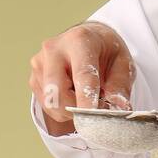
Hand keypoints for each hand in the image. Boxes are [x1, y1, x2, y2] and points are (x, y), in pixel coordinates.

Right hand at [28, 22, 135, 136]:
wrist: (88, 39)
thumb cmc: (105, 51)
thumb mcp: (123, 64)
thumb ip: (120, 89)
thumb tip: (118, 111)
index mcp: (79, 41)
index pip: (82, 75)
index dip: (86, 100)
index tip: (91, 117)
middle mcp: (53, 49)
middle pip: (57, 93)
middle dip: (76, 110)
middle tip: (94, 110)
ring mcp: (39, 63)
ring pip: (51, 104)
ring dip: (70, 110)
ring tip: (85, 98)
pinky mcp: (34, 77)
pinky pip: (47, 106)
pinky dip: (62, 108)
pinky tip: (72, 94)